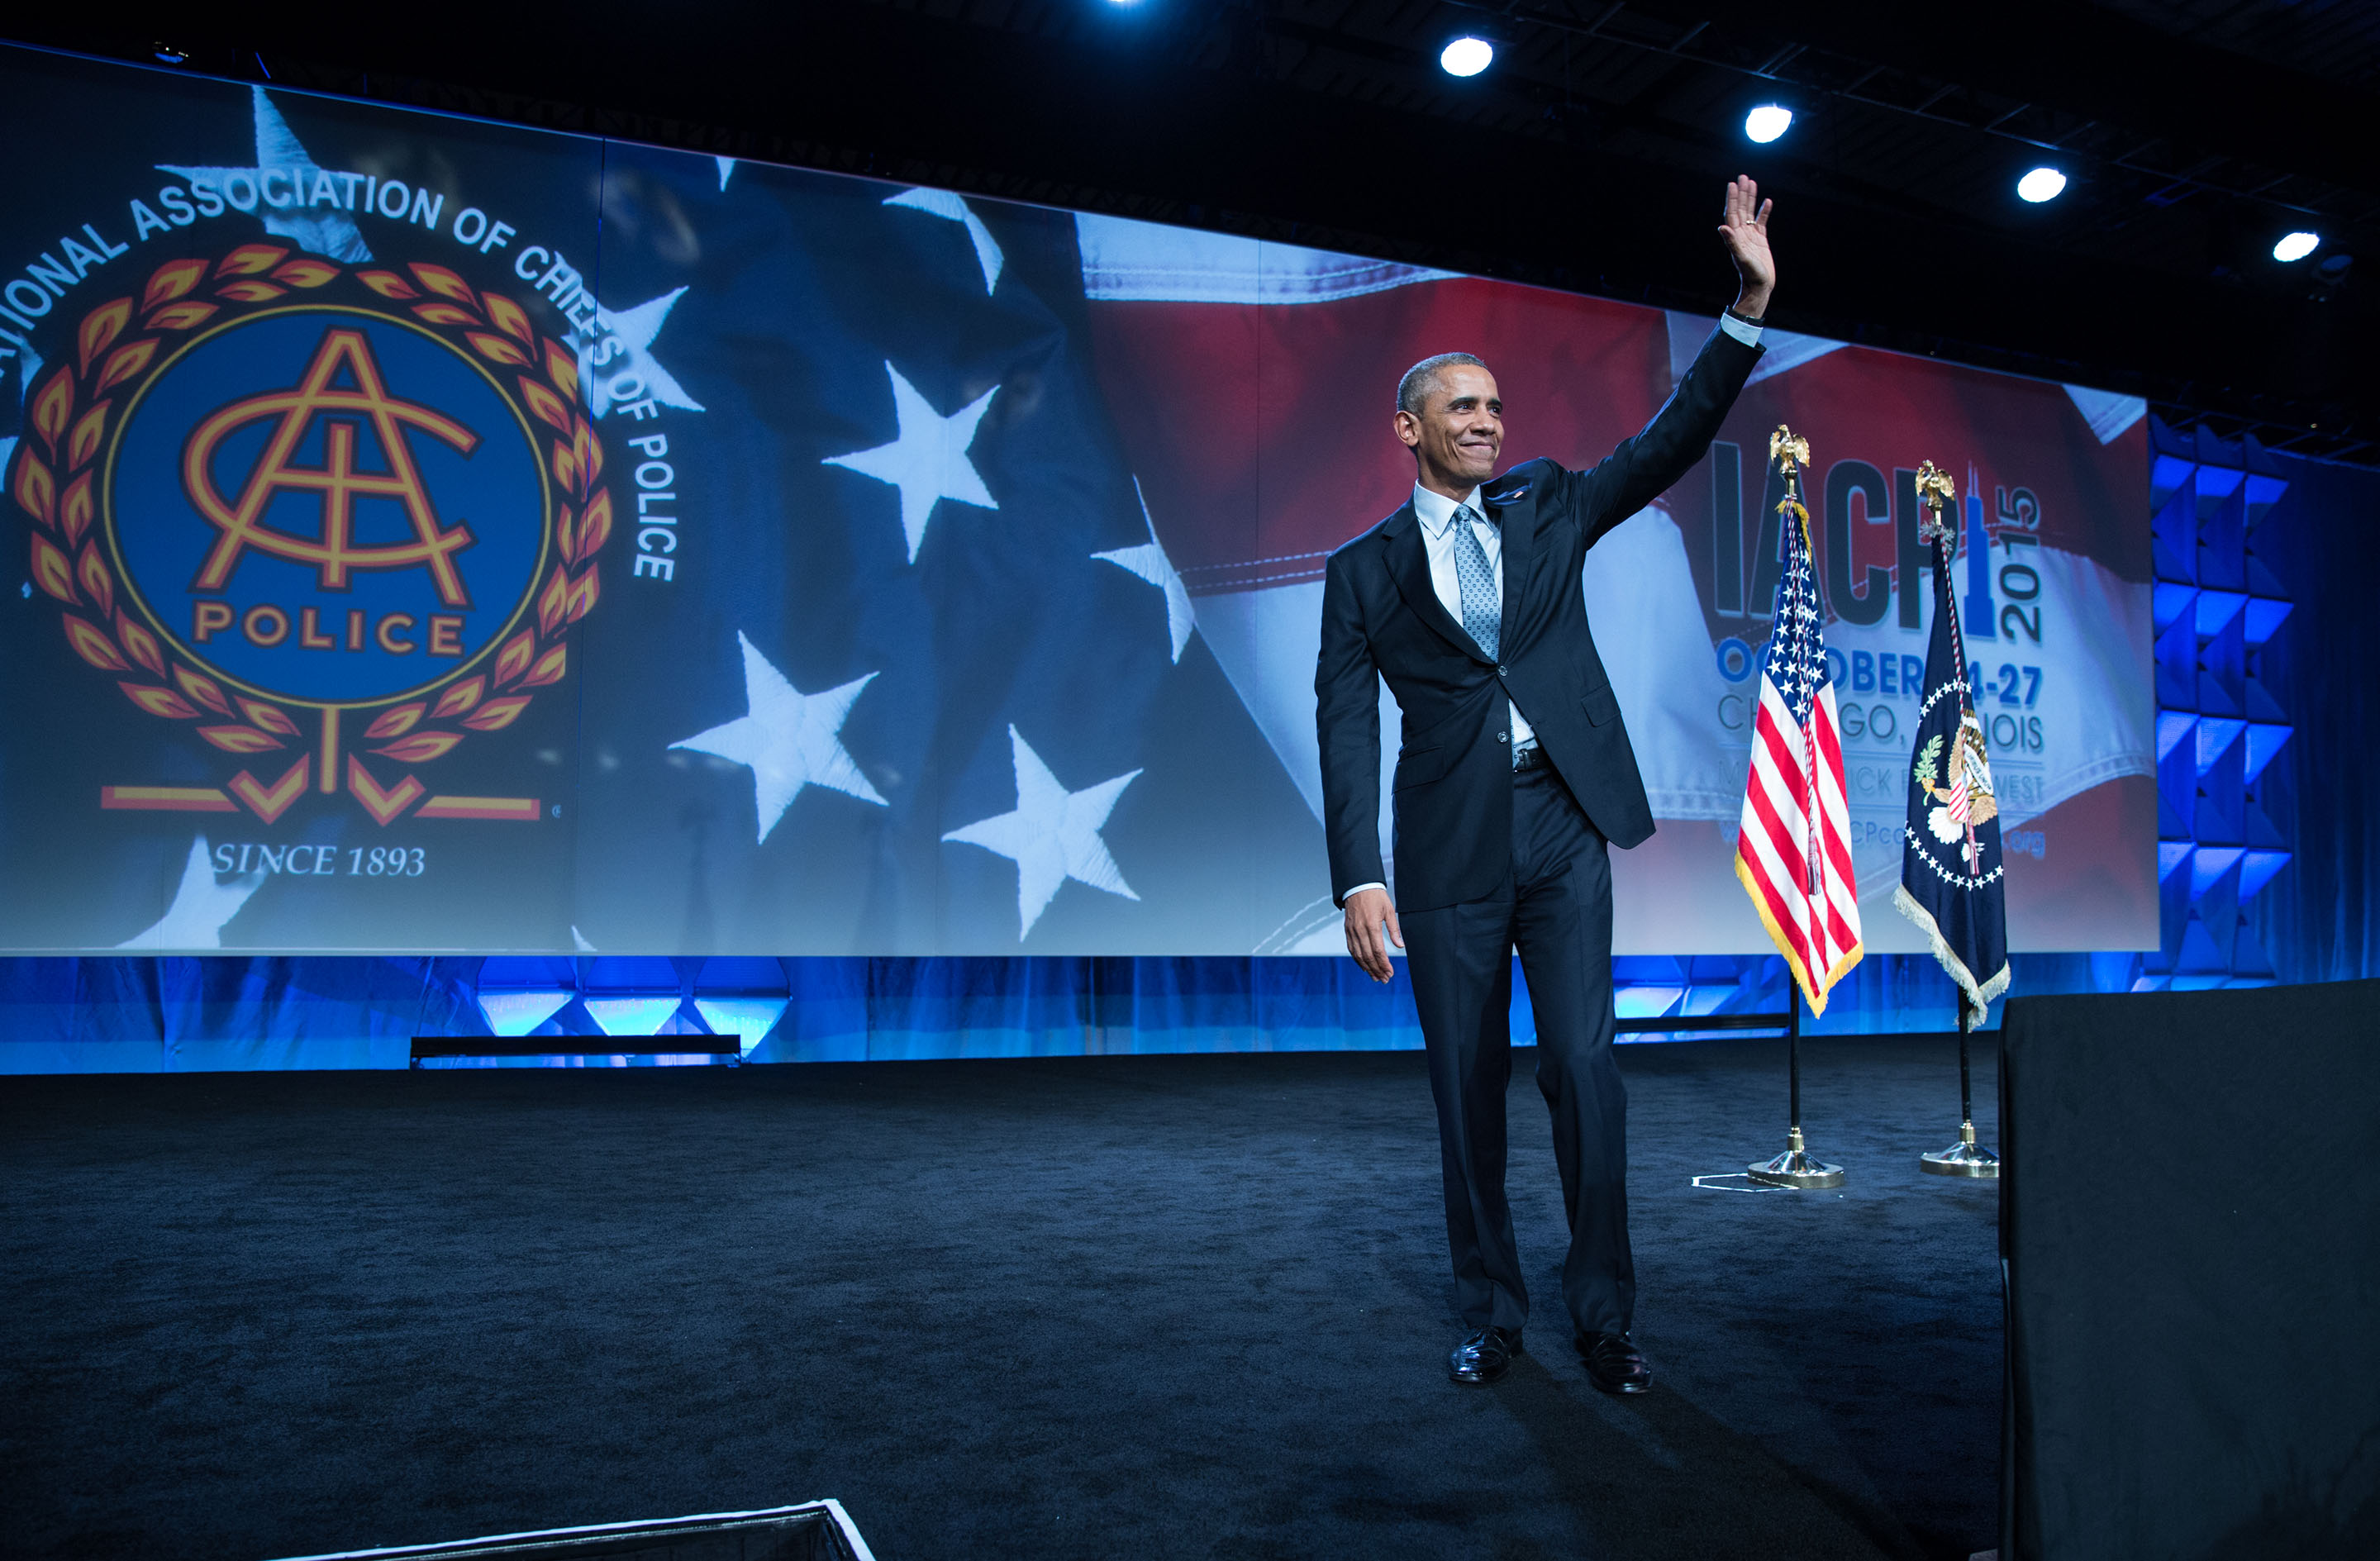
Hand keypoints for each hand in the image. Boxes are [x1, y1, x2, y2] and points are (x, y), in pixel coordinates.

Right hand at [1342, 886, 1403, 983]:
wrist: (1357, 886)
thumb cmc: (1375, 896)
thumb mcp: (1389, 910)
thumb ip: (1394, 929)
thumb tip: (1400, 945)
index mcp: (1371, 925)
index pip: (1378, 951)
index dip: (1384, 964)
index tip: (1390, 972)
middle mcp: (1359, 930)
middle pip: (1368, 957)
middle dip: (1377, 970)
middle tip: (1385, 979)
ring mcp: (1352, 931)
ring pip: (1358, 955)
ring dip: (1367, 968)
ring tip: (1376, 977)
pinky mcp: (1347, 930)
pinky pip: (1351, 949)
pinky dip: (1357, 960)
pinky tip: (1364, 966)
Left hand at [1717, 175, 1774, 318]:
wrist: (1760, 287)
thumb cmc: (1751, 275)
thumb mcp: (1741, 257)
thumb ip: (1732, 242)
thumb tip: (1722, 227)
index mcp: (1735, 236)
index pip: (1732, 212)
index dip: (1732, 198)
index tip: (1733, 183)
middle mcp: (1741, 234)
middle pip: (1740, 209)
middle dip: (1741, 193)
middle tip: (1742, 176)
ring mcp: (1751, 236)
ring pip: (1750, 213)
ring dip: (1751, 198)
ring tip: (1752, 182)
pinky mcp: (1761, 240)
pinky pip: (1762, 222)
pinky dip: (1764, 211)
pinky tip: (1767, 201)